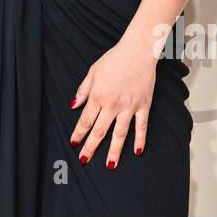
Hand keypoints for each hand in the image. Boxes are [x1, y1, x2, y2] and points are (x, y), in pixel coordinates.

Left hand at [69, 32, 159, 168]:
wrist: (137, 51)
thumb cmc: (114, 59)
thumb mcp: (92, 72)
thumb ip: (83, 91)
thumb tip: (73, 106)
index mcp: (98, 96)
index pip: (85, 120)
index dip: (78, 134)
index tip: (74, 144)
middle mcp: (113, 104)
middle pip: (100, 131)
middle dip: (91, 147)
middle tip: (84, 160)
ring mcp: (129, 107)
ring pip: (120, 134)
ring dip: (114, 151)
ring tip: (109, 165)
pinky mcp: (143, 106)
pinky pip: (141, 126)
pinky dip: (140, 140)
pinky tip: (136, 152)